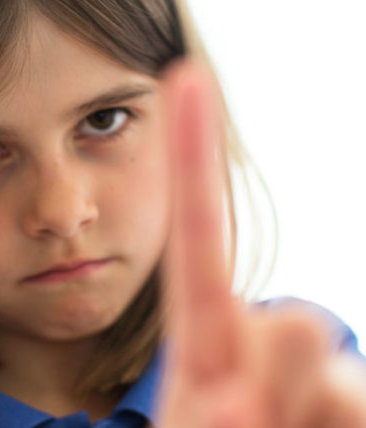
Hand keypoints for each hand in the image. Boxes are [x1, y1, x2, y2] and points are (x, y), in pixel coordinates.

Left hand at [157, 59, 365, 426]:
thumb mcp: (193, 427)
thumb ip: (224, 380)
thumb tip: (317, 349)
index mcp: (200, 358)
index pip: (198, 243)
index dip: (193, 162)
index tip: (185, 81)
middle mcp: (258, 367)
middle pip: (289, 324)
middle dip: (280, 376)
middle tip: (252, 423)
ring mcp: (311, 397)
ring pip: (329, 359)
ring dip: (316, 411)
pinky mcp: (348, 414)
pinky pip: (357, 396)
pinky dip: (341, 416)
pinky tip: (320, 426)